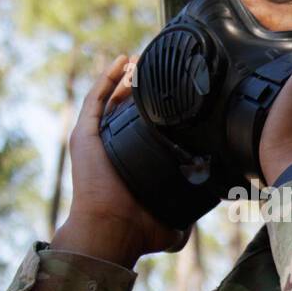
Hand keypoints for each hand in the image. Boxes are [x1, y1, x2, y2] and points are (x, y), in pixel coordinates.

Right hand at [51, 55, 186, 266]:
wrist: (113, 230)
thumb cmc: (140, 230)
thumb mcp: (173, 224)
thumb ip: (188, 218)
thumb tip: (207, 213)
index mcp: (131, 162)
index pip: (143, 128)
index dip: (155, 110)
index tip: (173, 92)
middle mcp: (112, 148)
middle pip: (124, 108)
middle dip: (139, 87)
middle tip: (157, 69)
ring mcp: (96, 140)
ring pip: (109, 99)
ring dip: (124, 77)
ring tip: (141, 59)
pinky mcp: (83, 135)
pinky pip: (93, 100)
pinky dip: (106, 79)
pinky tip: (121, 61)